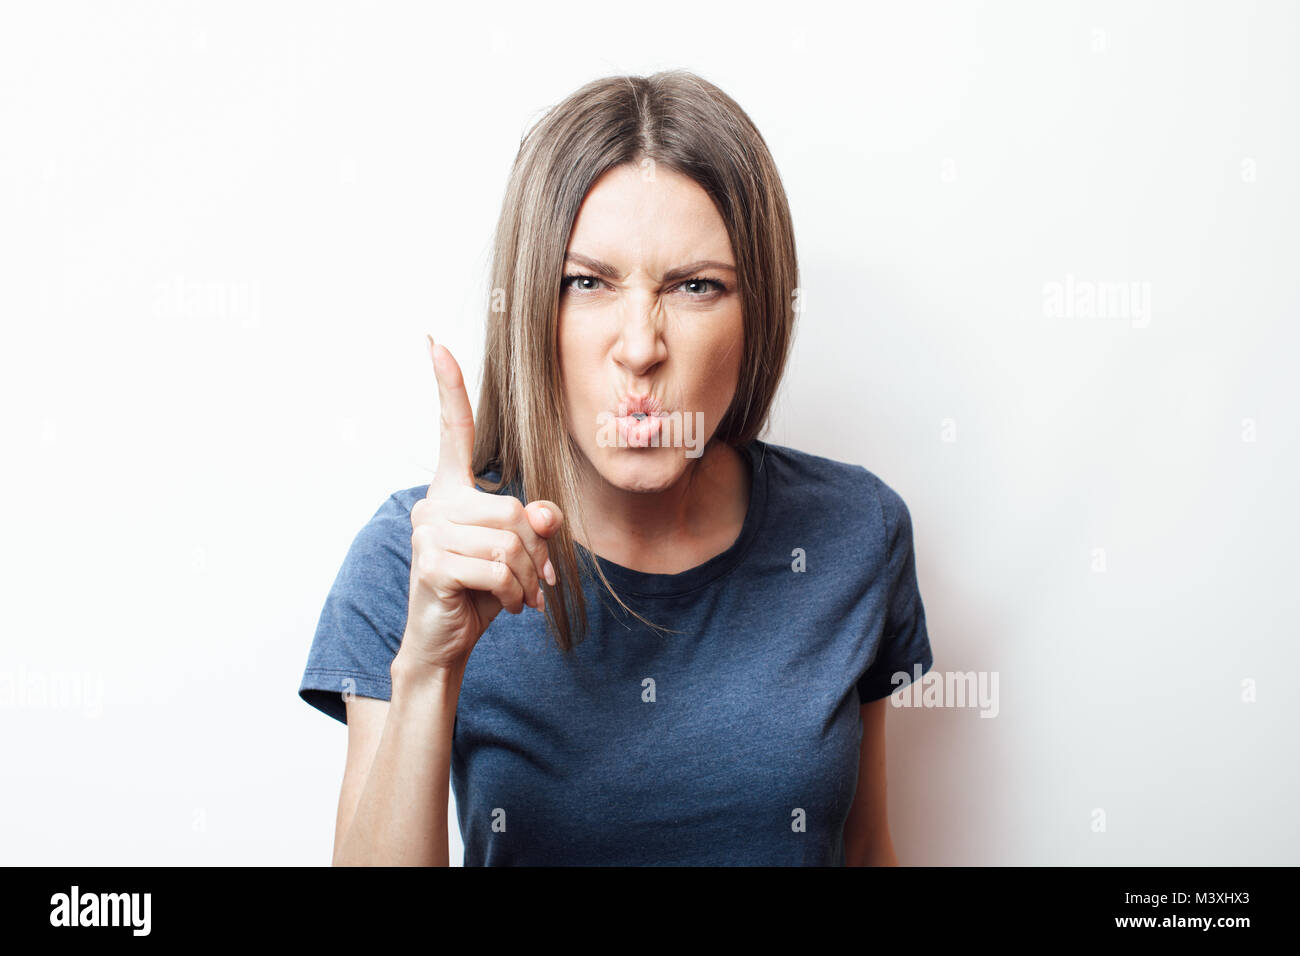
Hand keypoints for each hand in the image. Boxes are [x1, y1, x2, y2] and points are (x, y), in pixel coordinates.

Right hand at [397, 335, 562, 675]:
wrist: (443, 641)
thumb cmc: (478, 592)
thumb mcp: (516, 555)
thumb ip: (533, 526)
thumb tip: (546, 514)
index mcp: (451, 491)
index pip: (453, 432)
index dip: (448, 389)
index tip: (435, 343)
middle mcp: (434, 504)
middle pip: (515, 510)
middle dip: (536, 554)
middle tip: (533, 585)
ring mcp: (429, 533)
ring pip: (511, 542)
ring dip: (527, 578)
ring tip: (519, 598)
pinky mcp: (432, 564)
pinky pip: (497, 569)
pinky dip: (514, 594)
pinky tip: (506, 608)